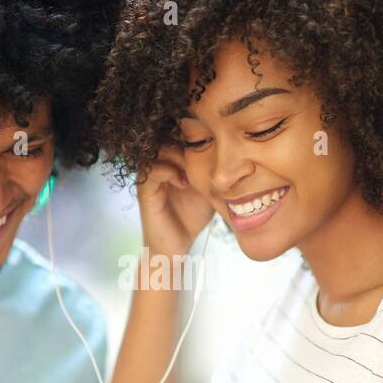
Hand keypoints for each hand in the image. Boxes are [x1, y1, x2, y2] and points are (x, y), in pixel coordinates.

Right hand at [136, 142, 215, 256]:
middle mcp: (157, 165)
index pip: (179, 135)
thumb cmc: (192, 218)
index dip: (195, 134)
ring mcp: (149, 178)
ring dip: (179, 155)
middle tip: (206, 153)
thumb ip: (214, 169)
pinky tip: (184, 182)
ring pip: (160, 149)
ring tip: (194, 169)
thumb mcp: (208, 188)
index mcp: (171, 161)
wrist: (174, 248)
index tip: (214, 141)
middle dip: (188, 142)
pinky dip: (169, 171)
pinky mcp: (144, 192)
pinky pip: (152, 170)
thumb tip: (238, 155)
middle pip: (169, 136)